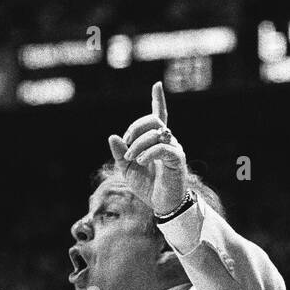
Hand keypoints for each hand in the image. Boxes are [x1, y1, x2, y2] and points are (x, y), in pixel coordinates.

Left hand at [108, 82, 188, 216]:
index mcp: (156, 141)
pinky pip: (161, 148)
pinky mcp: (177, 159)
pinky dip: (147, 153)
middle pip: (152, 120)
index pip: (159, 115)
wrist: (162, 204)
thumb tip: (112, 136)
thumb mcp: (128, 169)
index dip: (158, 100)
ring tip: (132, 159)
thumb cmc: (148, 186)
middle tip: (126, 145)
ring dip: (137, 144)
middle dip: (135, 129)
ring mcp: (174, 148)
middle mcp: (167, 140)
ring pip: (154, 133)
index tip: (157, 85)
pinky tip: (140, 161)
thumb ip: (120, 153)